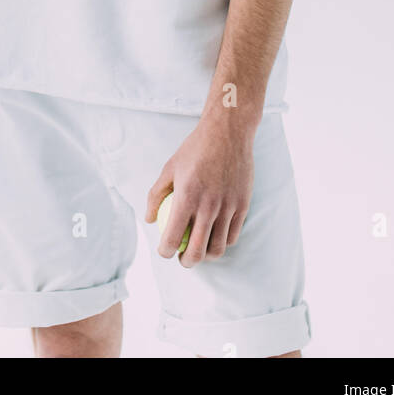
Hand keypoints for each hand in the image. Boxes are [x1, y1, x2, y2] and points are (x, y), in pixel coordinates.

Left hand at [144, 115, 256, 267]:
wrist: (228, 132)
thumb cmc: (195, 148)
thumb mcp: (169, 167)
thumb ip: (156, 195)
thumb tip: (150, 220)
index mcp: (187, 196)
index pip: (174, 238)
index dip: (165, 251)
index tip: (164, 251)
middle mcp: (209, 205)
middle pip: (198, 251)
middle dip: (186, 262)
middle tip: (182, 258)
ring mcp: (228, 206)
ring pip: (218, 248)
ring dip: (206, 256)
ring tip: (199, 251)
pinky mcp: (243, 205)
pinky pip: (232, 235)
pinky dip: (222, 242)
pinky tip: (214, 237)